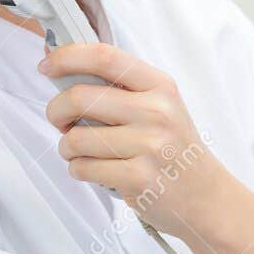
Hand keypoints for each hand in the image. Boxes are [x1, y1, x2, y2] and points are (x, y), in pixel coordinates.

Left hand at [40, 42, 239, 236]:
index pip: (104, 57)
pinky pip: (83, 168)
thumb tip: (59, 68)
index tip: (46, 66)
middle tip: (59, 121)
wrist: (207, 197)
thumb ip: (118, 88)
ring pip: (76, 138)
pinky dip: (79, 170)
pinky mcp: (138, 178)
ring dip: (68, 148)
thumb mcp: (159, 106)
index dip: (66, 57)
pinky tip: (97, 171)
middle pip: (80, 97)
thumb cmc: (174, 148)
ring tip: (84, 152)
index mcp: (159, 85)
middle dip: (56, 111)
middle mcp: (156, 111)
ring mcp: (149, 146)